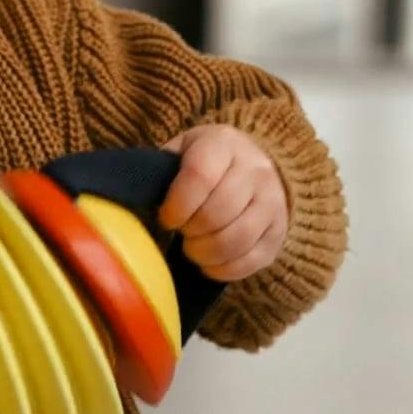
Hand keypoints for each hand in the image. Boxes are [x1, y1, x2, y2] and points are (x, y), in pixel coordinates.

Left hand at [158, 125, 288, 281]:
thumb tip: (133, 199)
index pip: (200, 176)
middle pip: (219, 212)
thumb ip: (161, 171)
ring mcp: (273, 202)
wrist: (251, 165)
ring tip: (192, 247)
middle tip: (182, 231)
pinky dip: (223, 269)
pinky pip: (251, 261)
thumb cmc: (202, 162)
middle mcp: (256, 169)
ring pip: (237, 239)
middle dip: (190, 230)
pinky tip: (209, 262)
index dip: (177, 205)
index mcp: (223, 144)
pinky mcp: (279, 232)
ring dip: (204, 252)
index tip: (166, 218)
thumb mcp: (181, 151)